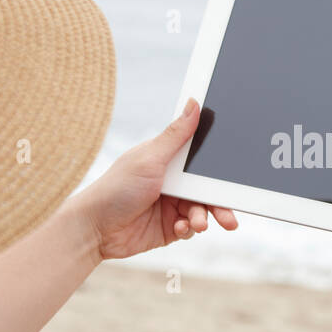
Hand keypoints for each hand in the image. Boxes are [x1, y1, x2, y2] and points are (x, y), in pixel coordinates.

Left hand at [73, 98, 237, 259]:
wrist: (96, 228)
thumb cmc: (116, 188)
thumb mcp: (150, 158)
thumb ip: (176, 135)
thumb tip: (194, 103)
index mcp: (169, 161)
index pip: (201, 160)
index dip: (219, 167)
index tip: (235, 172)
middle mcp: (173, 182)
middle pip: (208, 189)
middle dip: (219, 202)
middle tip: (229, 214)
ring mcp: (172, 205)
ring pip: (203, 210)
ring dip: (204, 217)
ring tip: (197, 223)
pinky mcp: (170, 228)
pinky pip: (192, 228)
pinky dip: (190, 228)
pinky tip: (180, 228)